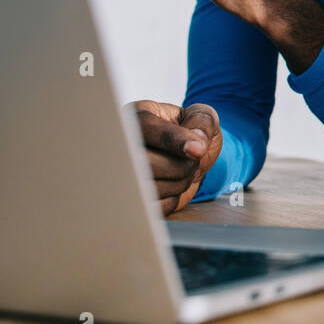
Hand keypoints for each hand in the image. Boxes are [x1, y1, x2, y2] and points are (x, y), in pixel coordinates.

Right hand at [128, 100, 222, 214]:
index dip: (173, 139)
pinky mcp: (130, 197)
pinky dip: (172, 199)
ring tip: (184, 171)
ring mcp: (121, 173)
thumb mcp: (201, 117)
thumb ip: (202, 121)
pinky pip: (153, 206)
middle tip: (193, 160)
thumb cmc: (190, 131)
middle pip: (145, 163)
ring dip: (179, 183)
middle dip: (182, 166)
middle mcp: (122, 143)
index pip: (146, 126)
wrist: (187, 156)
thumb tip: (197, 144)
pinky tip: (173, 185)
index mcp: (137, 116)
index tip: (198, 150)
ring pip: (149, 188)